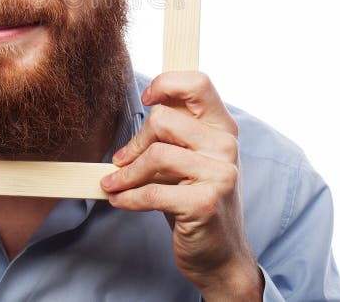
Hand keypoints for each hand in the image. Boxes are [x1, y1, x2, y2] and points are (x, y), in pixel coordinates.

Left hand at [100, 71, 263, 300]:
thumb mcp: (190, 159)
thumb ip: (174, 133)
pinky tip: (119, 200)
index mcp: (223, 128)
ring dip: (126, 174)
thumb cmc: (196, 200)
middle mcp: (226, 146)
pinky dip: (128, 197)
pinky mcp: (204, 203)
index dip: (166, 83)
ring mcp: (219, 175)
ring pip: (155, 154)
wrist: (221, 256)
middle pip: (163, 119)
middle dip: (135, 142)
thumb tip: (144, 105)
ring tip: (113, 183)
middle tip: (122, 161)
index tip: (147, 98)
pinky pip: (151, 192)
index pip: (198, 83)